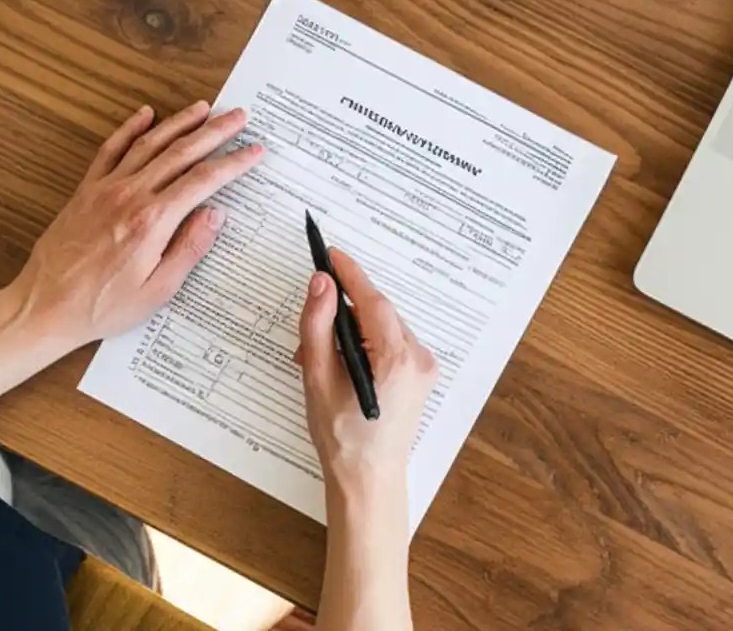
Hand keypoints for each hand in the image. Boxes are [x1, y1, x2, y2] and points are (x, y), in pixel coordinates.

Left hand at [8, 101, 262, 350]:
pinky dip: (129, 128)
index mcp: (153, 222)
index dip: (233, 163)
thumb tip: (216, 214)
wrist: (45, 305)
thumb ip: (189, 248)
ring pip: (149, 144)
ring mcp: (105, 189)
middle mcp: (130, 196)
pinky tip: (146, 114)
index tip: (254, 151)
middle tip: (238, 116)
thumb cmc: (103, 305)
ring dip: (179, 123)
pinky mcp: (86, 190)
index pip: (203, 181)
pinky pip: (110, 150)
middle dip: (214, 132)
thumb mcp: (158, 289)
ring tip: (203, 108)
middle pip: (181, 153)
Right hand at [298, 248, 437, 488]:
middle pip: (377, 314)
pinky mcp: (420, 377)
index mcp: (397, 358)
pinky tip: (340, 366)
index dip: (350, 274)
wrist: (368, 480)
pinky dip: (365, 347)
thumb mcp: (318, 377)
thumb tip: (321, 284)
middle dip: (342, 314)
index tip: (330, 253)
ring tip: (317, 357)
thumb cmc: (342, 437)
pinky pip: (391, 346)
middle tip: (308, 328)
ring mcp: (423, 368)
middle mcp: (418, 358)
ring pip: (383, 329)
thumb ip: (318, 326)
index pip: (373, 300)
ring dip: (351, 334)